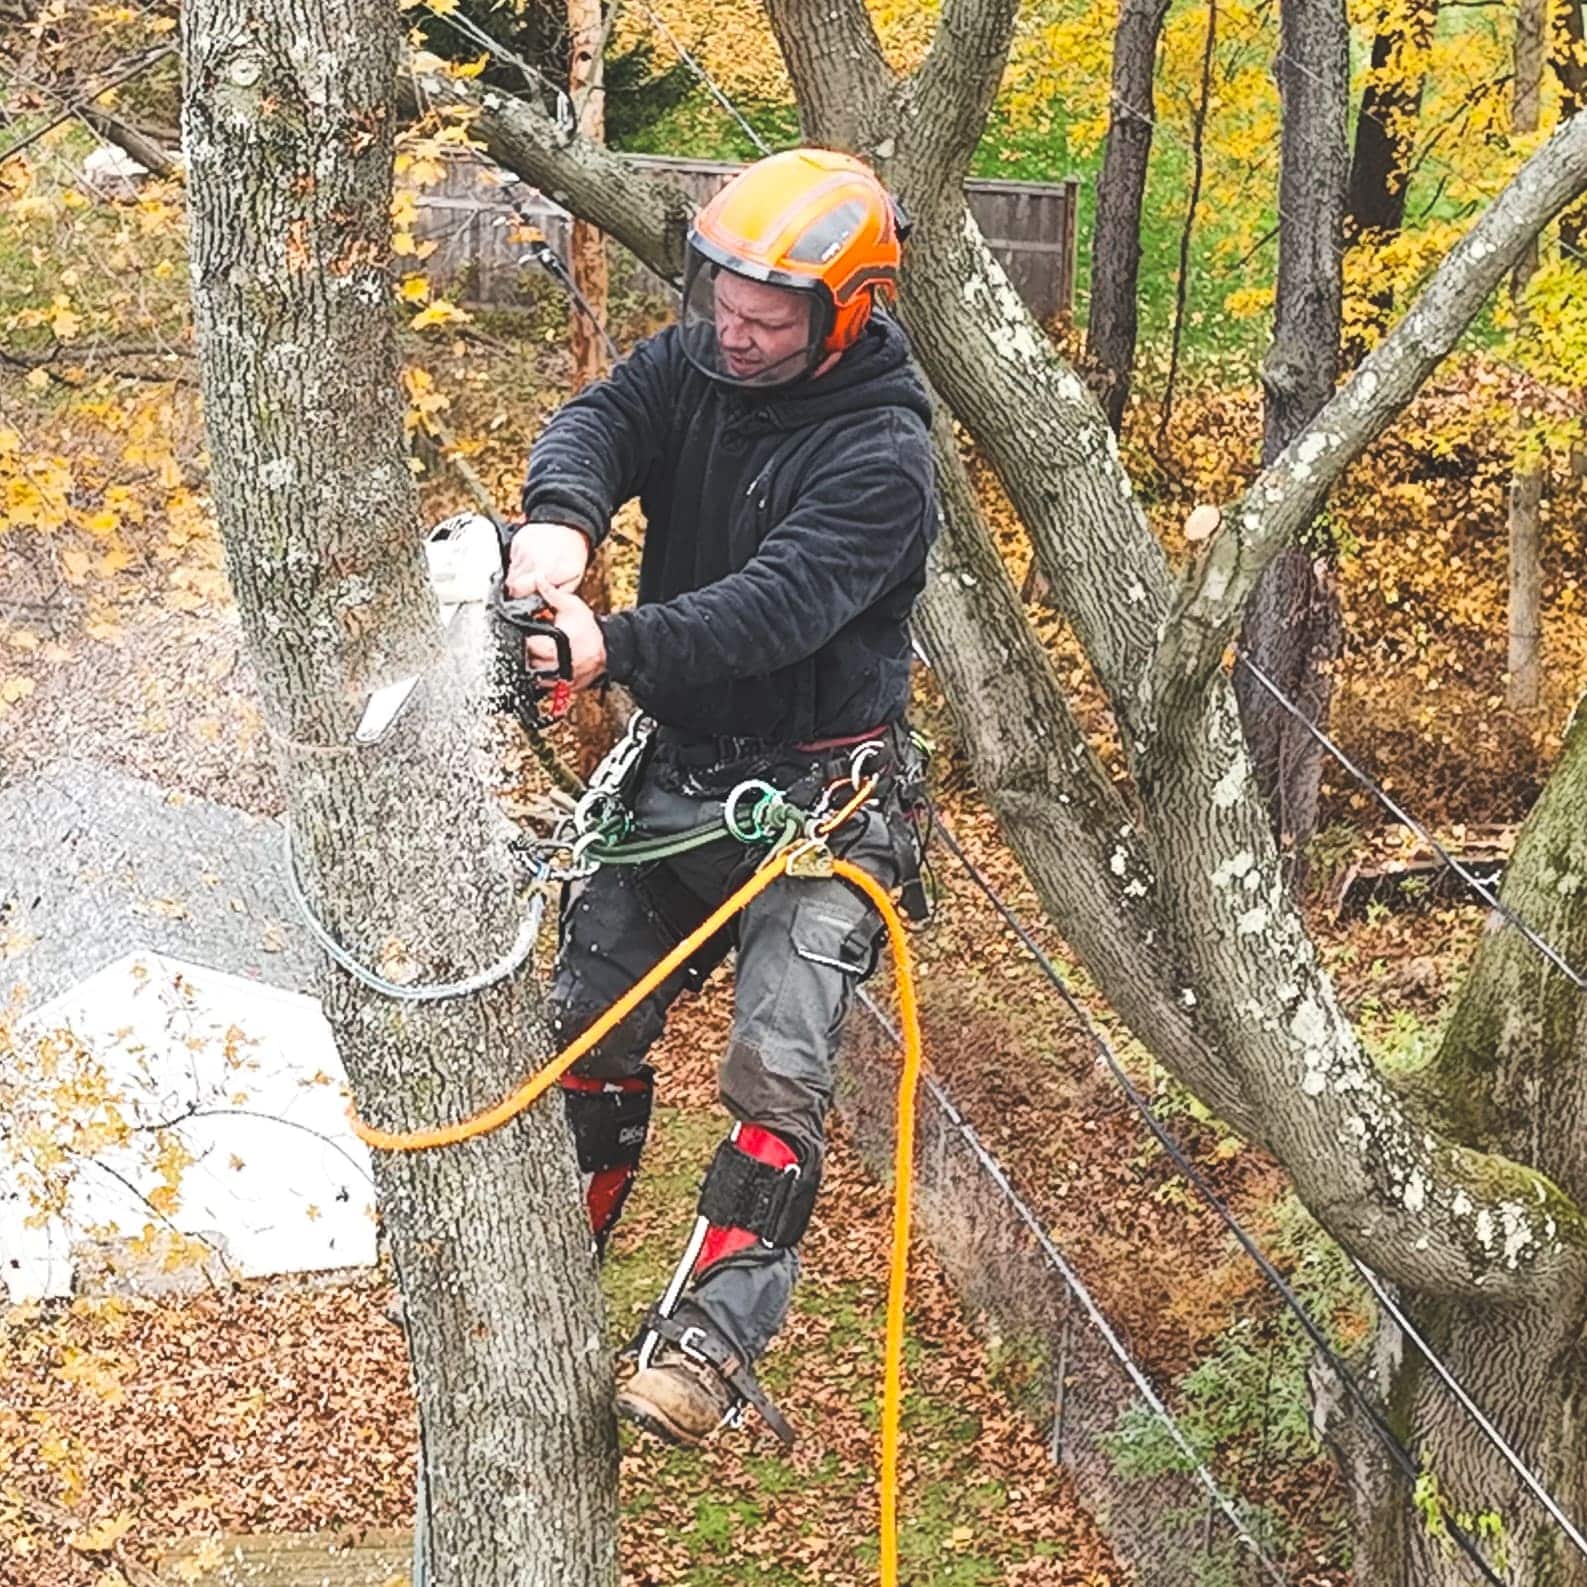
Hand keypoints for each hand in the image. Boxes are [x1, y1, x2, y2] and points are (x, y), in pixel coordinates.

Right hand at [506, 521, 589, 597]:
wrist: (570, 528)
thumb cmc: (573, 556)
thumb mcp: (574, 579)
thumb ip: (558, 594)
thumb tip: (541, 602)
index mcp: (546, 571)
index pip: (520, 591)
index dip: (521, 598)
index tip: (526, 599)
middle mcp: (532, 559)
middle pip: (512, 583)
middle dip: (517, 589)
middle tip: (527, 589)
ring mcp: (523, 548)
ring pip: (510, 572)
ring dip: (518, 576)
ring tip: (532, 572)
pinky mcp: (518, 540)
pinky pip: (511, 559)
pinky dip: (518, 563)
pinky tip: (530, 561)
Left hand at [526, 578, 606, 692]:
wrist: (610, 648)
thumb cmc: (591, 629)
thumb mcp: (572, 606)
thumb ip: (552, 594)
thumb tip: (539, 579)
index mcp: (554, 645)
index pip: (526, 645)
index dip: (522, 639)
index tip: (525, 633)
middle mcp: (557, 665)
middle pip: (528, 662)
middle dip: (526, 651)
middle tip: (532, 642)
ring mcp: (561, 678)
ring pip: (536, 676)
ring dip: (534, 665)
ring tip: (540, 653)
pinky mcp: (566, 686)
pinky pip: (547, 686)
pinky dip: (544, 677)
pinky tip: (548, 665)